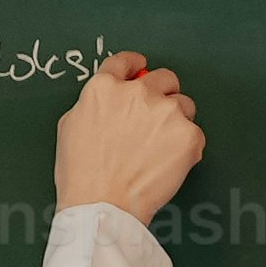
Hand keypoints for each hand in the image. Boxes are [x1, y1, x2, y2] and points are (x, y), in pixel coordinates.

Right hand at [54, 49, 204, 226]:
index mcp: (105, 88)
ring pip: (184, 105)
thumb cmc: (82, 174)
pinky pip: (195, 134)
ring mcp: (166, 112)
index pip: (125, 62)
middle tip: (156, 118)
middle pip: (164, 78)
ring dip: (176, 120)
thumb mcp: (70, 127)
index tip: (141, 68)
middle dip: (162, 93)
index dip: (135, 65)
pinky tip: (168, 165)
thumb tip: (108, 101)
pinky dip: (187, 148)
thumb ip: (93, 104)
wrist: (102, 204)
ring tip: (161, 148)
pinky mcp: (188, 135)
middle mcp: (138, 92)